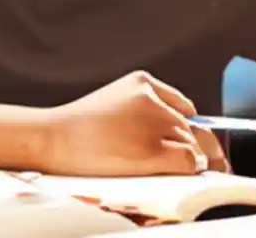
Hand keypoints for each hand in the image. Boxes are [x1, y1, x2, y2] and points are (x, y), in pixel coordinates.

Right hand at [38, 70, 228, 175]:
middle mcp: (152, 99)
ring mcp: (153, 124)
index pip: (184, 108)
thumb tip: (185, 136)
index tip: (197, 147)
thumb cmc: (78, 127)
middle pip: (191, 129)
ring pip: (191, 145)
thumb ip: (146, 109)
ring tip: (174, 171)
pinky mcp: (152, 150)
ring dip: (190, 160)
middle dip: (195, 148)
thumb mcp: (114, 100)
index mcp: (143, 83)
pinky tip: (182, 173)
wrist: (51, 138)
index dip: (191, 131)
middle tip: (204, 167)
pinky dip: (191, 169)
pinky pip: (188, 161)